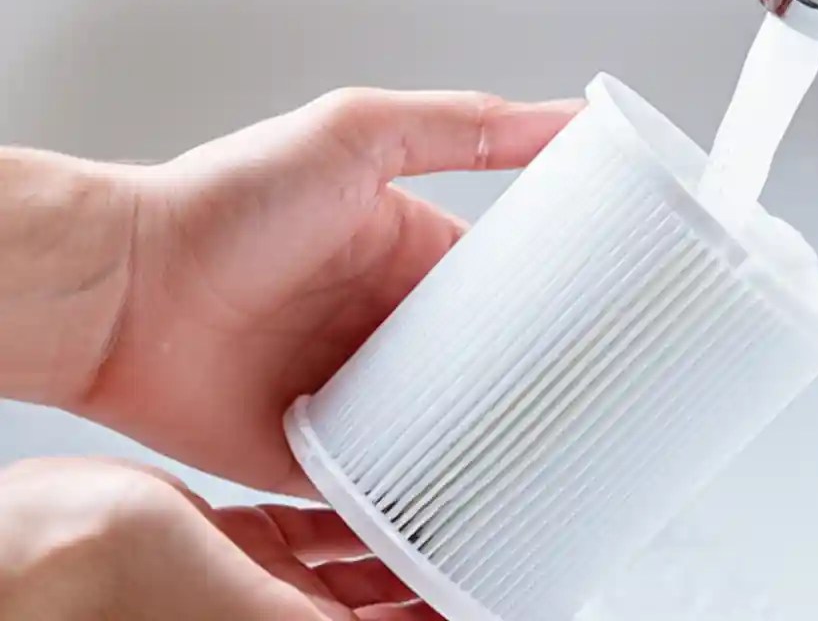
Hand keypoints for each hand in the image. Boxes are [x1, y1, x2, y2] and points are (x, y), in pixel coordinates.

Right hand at [0, 457, 436, 619]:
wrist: (59, 548)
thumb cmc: (140, 593)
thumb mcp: (269, 619)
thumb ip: (333, 620)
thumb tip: (412, 616)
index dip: (438, 612)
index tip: (480, 588)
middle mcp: (286, 620)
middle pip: (381, 607)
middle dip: (425, 581)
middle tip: (474, 543)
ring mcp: (263, 583)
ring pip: (355, 567)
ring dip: (397, 544)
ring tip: (443, 511)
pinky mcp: (239, 541)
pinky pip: (311, 528)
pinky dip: (345, 513)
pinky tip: (375, 488)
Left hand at [73, 89, 579, 495]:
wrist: (121, 292)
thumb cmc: (223, 204)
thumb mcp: (355, 134)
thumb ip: (461, 125)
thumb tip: (567, 116)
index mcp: (406, 254)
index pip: (505, 283)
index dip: (558, 299)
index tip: (616, 316)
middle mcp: (387, 325)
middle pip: (486, 361)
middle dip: (533, 378)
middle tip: (595, 397)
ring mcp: (357, 392)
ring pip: (450, 424)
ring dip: (490, 435)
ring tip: (553, 454)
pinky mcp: (321, 455)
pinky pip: (393, 483)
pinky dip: (430, 489)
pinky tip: (473, 495)